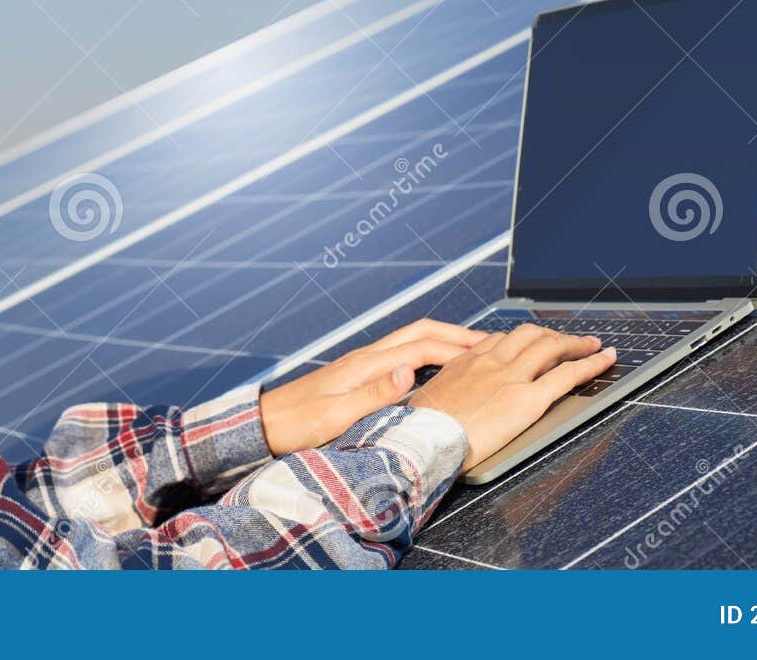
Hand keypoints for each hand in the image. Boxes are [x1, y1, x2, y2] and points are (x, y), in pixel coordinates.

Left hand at [258, 319, 487, 455]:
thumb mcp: (337, 415)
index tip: (490, 352)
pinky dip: (425, 353)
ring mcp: (361, 363)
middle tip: (491, 343)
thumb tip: (410, 371)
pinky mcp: (357, 374)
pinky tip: (433, 368)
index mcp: (366, 364)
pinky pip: (400, 353)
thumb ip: (375, 394)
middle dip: (456, 334)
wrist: (266, 424)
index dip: (459, 348)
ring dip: (442, 341)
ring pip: (411, 340)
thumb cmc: (298, 423)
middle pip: (420, 332)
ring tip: (471, 353)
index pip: (424, 346)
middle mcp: (366, 356)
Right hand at [408, 325, 616, 471]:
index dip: (522, 340)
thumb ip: (445, 394)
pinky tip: (604, 361)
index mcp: (464, 362)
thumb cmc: (420, 430)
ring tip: (592, 346)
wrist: (423, 440)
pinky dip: (590, 364)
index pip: (500, 340)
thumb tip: (446, 406)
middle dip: (553, 335)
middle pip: (529, 335)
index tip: (533, 343)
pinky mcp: (527, 399)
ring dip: (576, 343)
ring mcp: (510, 378)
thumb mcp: (427, 401)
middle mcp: (490, 362)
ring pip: (550, 347)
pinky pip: (566, 375)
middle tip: (569, 341)